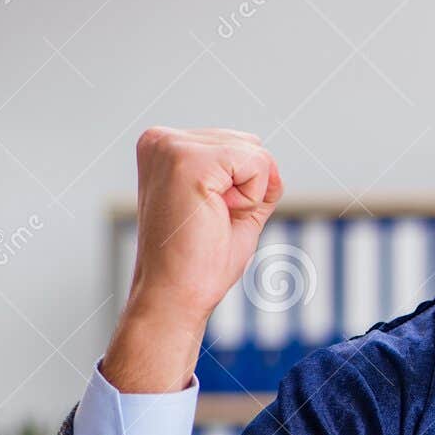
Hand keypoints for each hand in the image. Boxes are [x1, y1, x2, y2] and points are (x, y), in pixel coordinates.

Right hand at [103, 127, 282, 391]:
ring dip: (248, 195)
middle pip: (250, 144)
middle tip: (210, 221)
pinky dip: (250, 197)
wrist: (174, 295)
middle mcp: (162, 139)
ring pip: (256, 152)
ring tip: (210, 219)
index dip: (243, 189)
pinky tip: (215, 216)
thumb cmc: (200, 262)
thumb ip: (253, 183)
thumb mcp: (234, 211)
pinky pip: (256, 163)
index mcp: (166, 147)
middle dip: (248, 189)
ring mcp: (171, 146)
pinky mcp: (187, 160)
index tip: (208, 217)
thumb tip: (272, 163)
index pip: (239, 146)